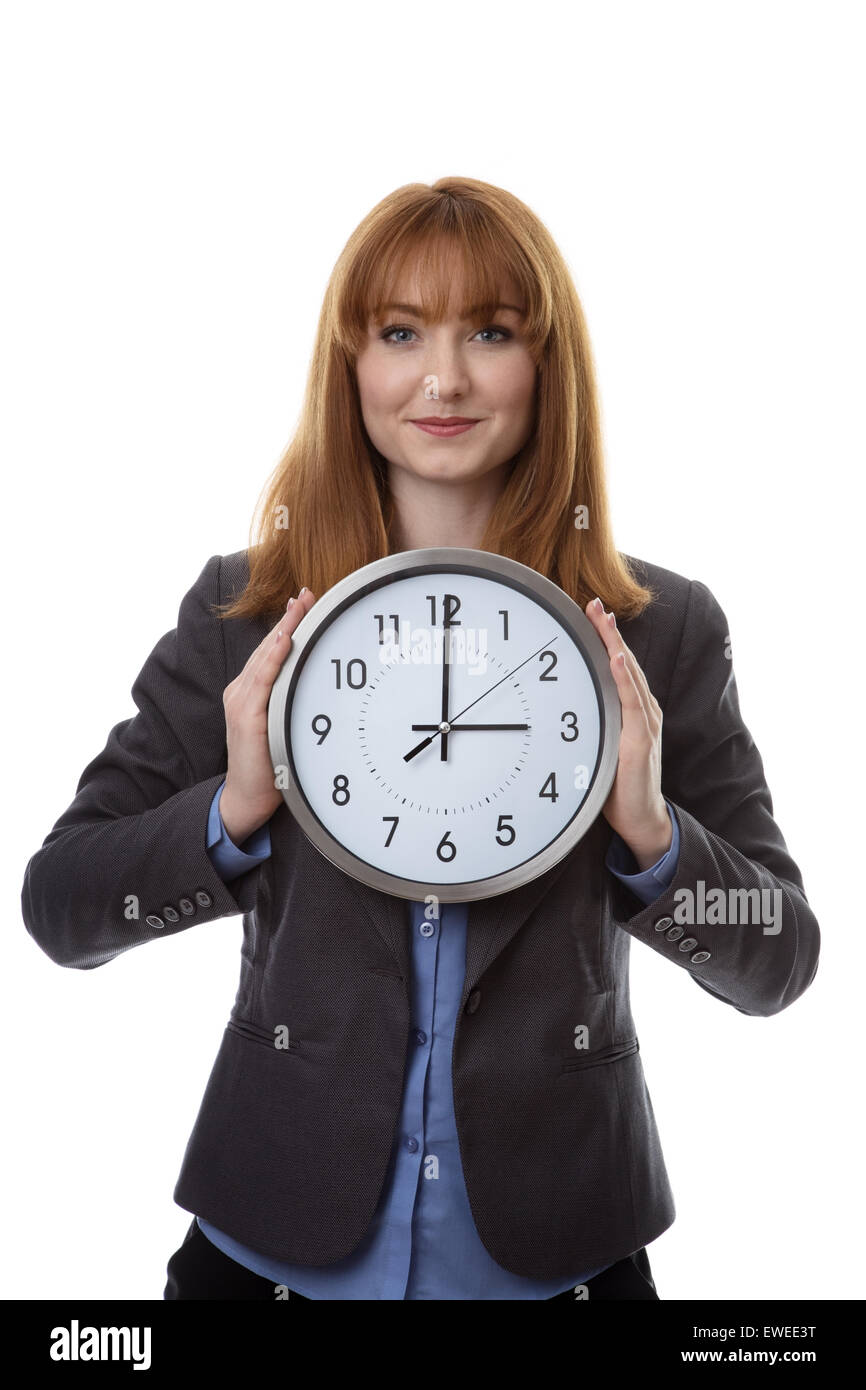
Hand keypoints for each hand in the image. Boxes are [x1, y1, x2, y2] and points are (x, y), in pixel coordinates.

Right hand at [219, 586, 316, 844]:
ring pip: (265, 658)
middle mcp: (241, 691)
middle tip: (308, 594)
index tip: (306, 600)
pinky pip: (261, 681)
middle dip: (289, 619)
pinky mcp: (246, 718)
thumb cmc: (271, 764)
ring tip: (299, 608)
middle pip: (269, 647)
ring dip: (284, 631)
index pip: (273, 650)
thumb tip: (324, 685)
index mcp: (251, 691)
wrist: (248, 797)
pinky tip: (284, 642)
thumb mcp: (285, 726)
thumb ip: (295, 703)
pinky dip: (272, 659)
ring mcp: (241, 702)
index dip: (289, 624)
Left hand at [585, 596, 671, 871]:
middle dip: (609, 631)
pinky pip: (632, 704)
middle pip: (624, 662)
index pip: (618, 666)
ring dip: (615, 645)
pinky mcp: (641, 741)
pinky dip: (624, 679)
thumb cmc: (616, 787)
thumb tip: (554, 713)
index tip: (593, 612)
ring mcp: (644, 724)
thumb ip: (588, 726)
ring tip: (604, 618)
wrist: (642, 820)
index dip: (607, 638)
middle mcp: (642, 711)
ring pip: (629, 675)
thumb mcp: (597, 748)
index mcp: (632, 711)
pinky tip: (616, 659)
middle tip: (594, 603)